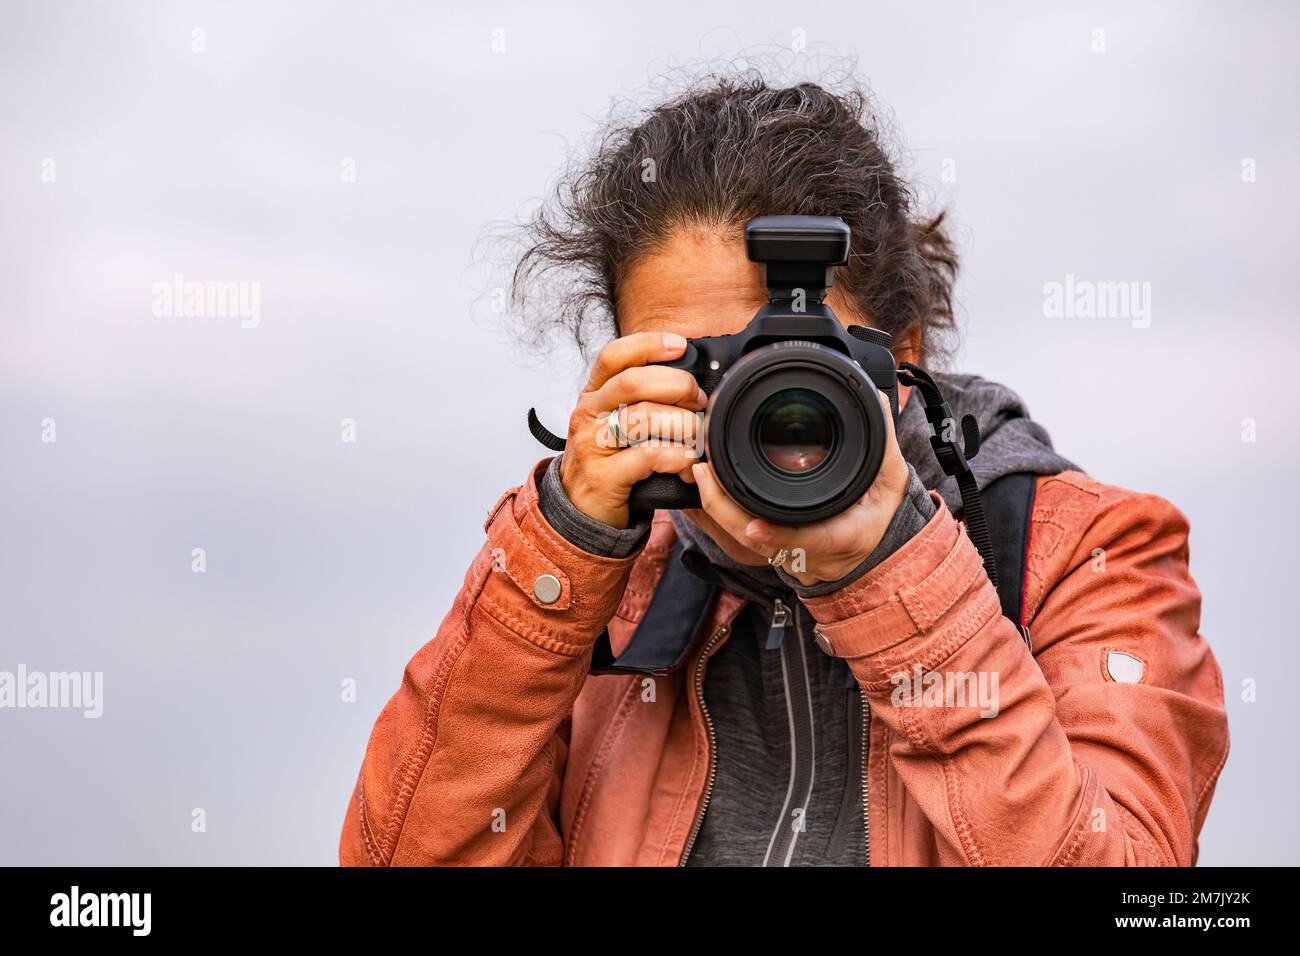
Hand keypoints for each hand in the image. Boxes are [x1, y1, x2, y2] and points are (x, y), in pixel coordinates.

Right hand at [559, 331, 707, 527]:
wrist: (579, 511)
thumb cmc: (607, 464)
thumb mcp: (614, 424)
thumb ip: (640, 401)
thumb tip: (689, 383)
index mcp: (593, 396)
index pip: (614, 356)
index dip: (648, 344)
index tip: (680, 345)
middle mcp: (588, 415)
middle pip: (633, 383)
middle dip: (677, 386)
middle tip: (698, 401)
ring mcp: (593, 446)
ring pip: (644, 418)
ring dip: (683, 424)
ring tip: (697, 436)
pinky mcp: (604, 477)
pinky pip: (648, 456)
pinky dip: (678, 457)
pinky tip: (688, 463)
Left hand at [689, 390, 910, 586]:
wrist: (869, 553)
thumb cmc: (878, 518)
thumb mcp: (890, 483)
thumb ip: (883, 444)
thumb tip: (875, 401)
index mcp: (841, 537)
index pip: (808, 541)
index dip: (779, 535)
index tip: (754, 527)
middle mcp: (808, 551)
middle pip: (759, 542)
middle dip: (725, 511)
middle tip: (703, 474)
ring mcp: (786, 551)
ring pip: (743, 540)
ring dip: (716, 508)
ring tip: (699, 472)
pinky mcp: (772, 546)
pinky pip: (740, 533)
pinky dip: (720, 510)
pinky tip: (705, 485)